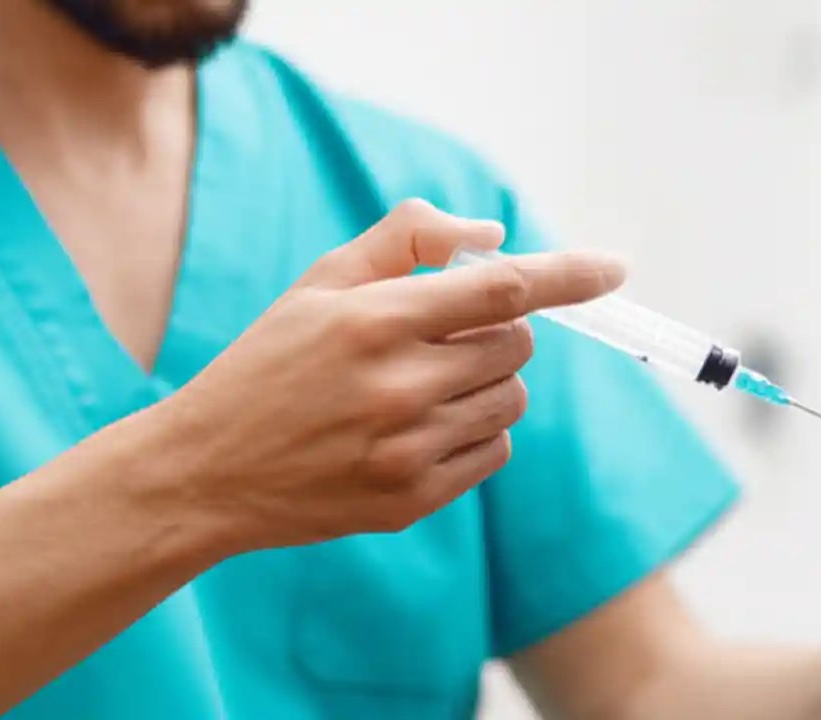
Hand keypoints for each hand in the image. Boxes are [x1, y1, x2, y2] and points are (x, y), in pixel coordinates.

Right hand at [144, 199, 624, 553]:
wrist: (206, 471)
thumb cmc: (270, 363)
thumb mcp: (321, 282)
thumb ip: (407, 239)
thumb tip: (494, 235)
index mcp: (375, 321)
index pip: (502, 288)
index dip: (567, 274)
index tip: (614, 267)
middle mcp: (398, 386)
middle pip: (517, 345)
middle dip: (496, 332)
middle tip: (441, 338)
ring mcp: (407, 450)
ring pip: (512, 399)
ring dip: (488, 383)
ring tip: (423, 385)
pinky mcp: (412, 500)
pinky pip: (495, 452)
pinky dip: (477, 433)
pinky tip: (420, 429)